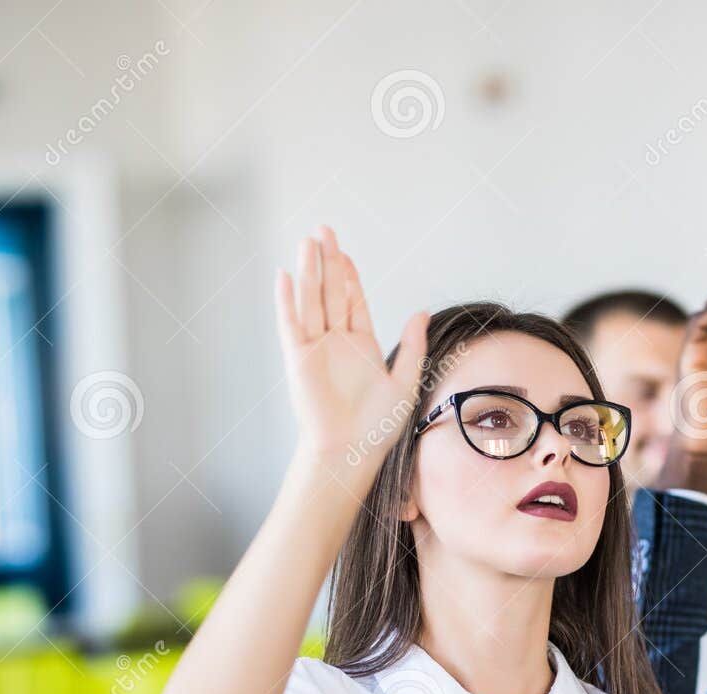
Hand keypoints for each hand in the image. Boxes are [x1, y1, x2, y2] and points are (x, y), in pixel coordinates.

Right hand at [276, 225, 429, 470]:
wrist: (350, 449)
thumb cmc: (377, 425)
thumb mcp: (405, 381)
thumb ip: (412, 345)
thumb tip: (422, 312)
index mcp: (362, 345)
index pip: (353, 301)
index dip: (349, 276)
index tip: (345, 253)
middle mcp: (337, 342)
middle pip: (330, 292)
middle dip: (327, 261)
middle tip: (323, 230)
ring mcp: (315, 348)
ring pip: (311, 300)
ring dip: (308, 271)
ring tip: (307, 242)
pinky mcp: (297, 357)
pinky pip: (291, 323)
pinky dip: (287, 300)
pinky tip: (284, 275)